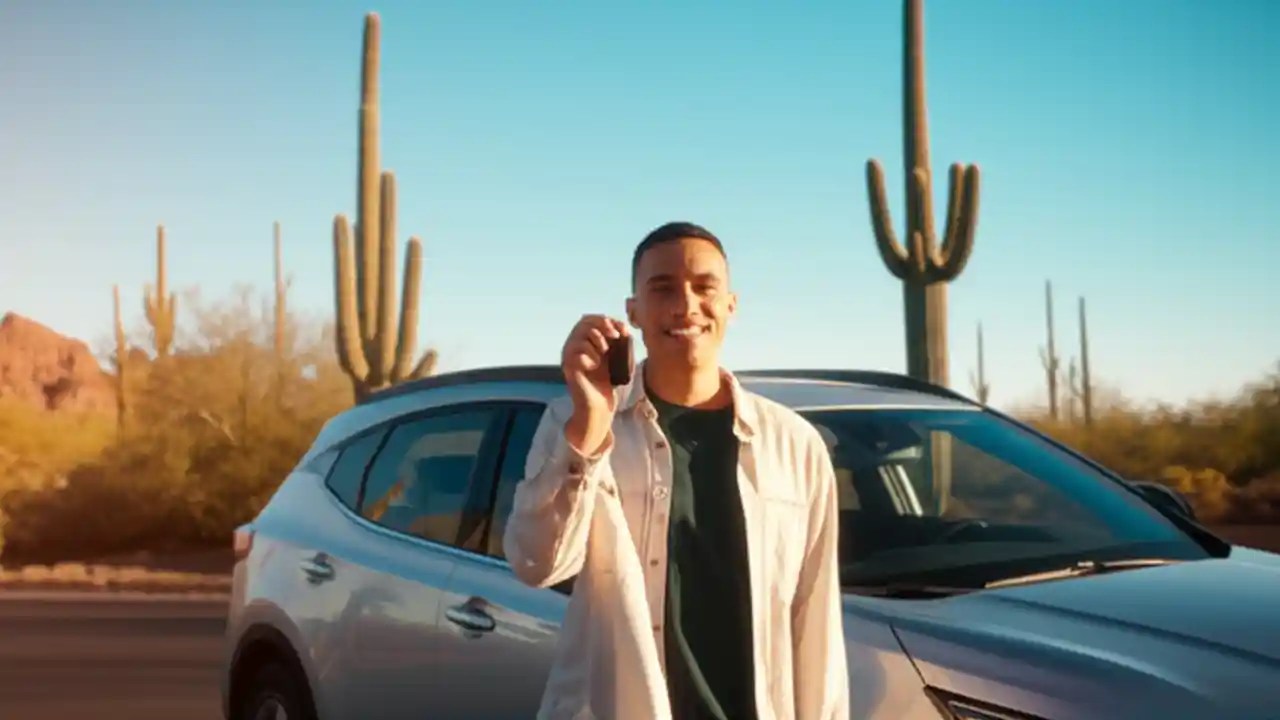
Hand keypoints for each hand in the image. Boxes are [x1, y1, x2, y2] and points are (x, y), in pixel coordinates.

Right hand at [560, 314, 628, 452]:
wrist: (599, 407)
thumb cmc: (608, 382)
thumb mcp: (617, 356)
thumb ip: (618, 340)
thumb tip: (623, 326)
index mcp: (583, 341)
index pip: (589, 319)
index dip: (605, 319)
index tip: (622, 328)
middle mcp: (572, 346)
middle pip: (583, 322)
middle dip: (602, 325)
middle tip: (615, 336)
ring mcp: (568, 357)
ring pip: (580, 335)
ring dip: (597, 341)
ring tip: (604, 354)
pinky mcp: (568, 368)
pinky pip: (577, 351)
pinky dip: (590, 355)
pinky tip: (595, 366)